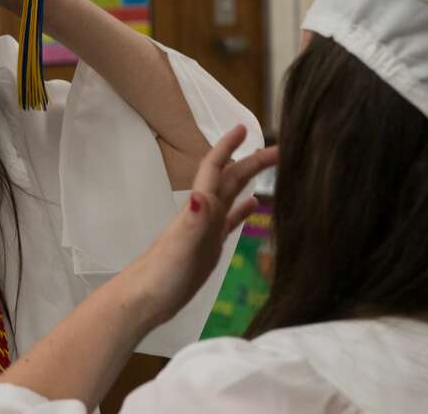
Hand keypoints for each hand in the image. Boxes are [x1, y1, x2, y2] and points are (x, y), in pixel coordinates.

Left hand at [130, 126, 278, 324]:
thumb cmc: (161, 273)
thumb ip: (192, 221)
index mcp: (198, 208)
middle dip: (252, 160)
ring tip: (273, 166)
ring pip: (232, 195)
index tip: (244, 127)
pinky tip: (255, 205)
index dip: (227, 146)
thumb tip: (201, 194)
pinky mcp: (209, 246)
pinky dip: (243, 210)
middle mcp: (203, 213)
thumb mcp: (181, 246)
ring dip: (249, 178)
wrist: (145, 299)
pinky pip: (230, 221)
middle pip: (230, 178)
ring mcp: (207, 229)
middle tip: (281, 147)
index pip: (215, 169)